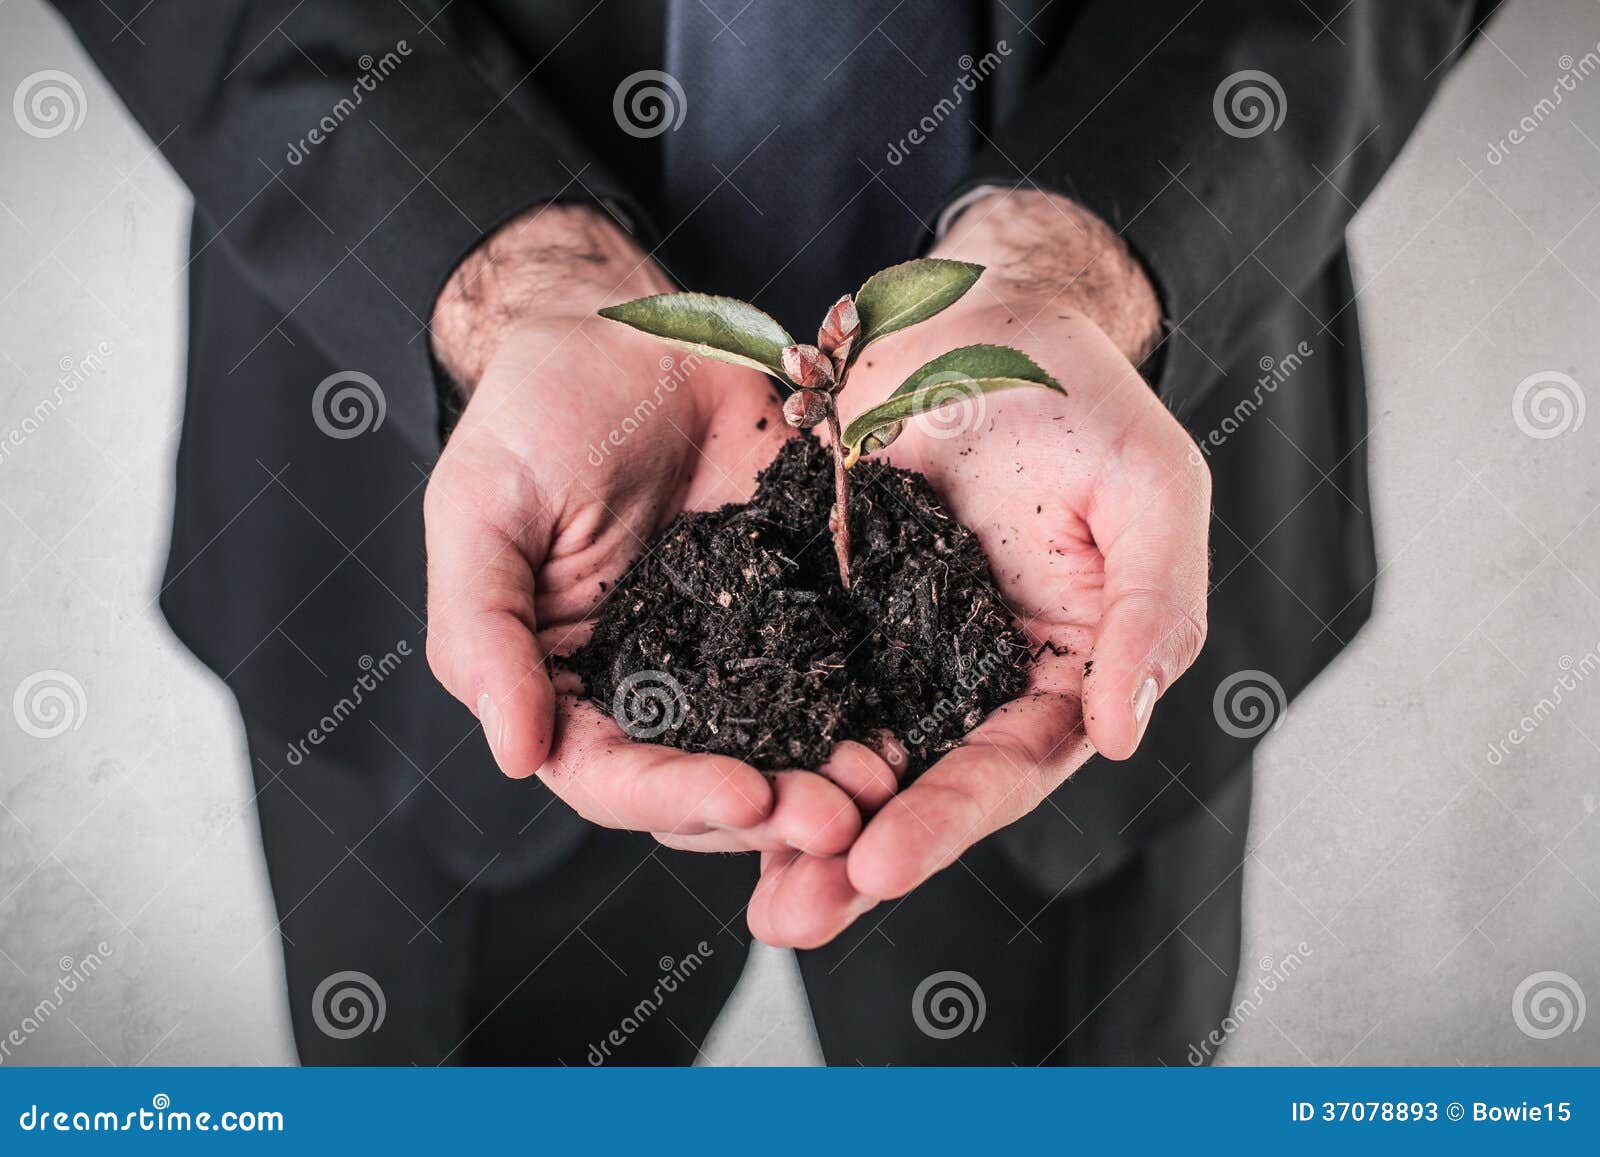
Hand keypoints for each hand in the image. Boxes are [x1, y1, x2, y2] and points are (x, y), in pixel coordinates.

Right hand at [424, 205, 863, 854]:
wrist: (635, 337)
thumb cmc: (535, 414)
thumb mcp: (482, 512)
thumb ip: (484, 634)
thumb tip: (517, 755)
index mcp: (567, 684)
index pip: (611, 774)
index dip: (675, 795)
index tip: (746, 796)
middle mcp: (653, 688)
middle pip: (706, 782)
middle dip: (772, 809)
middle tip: (840, 819)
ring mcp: (732, 653)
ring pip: (780, 747)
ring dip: (829, 780)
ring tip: (883, 789)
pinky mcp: (801, 609)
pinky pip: (838, 673)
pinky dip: (870, 708)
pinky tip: (912, 726)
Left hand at [749, 190, 1211, 945]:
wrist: (972, 313)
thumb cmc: (1080, 393)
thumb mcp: (1148, 489)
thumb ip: (1146, 609)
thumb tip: (1119, 733)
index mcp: (1058, 667)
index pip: (1008, 766)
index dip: (949, 821)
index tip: (878, 865)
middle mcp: (972, 677)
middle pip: (916, 788)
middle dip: (856, 857)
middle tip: (788, 914)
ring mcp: (892, 646)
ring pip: (844, 754)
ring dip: (796, 825)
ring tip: (750, 895)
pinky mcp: (822, 607)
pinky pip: (784, 682)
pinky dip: (752, 736)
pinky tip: (707, 781)